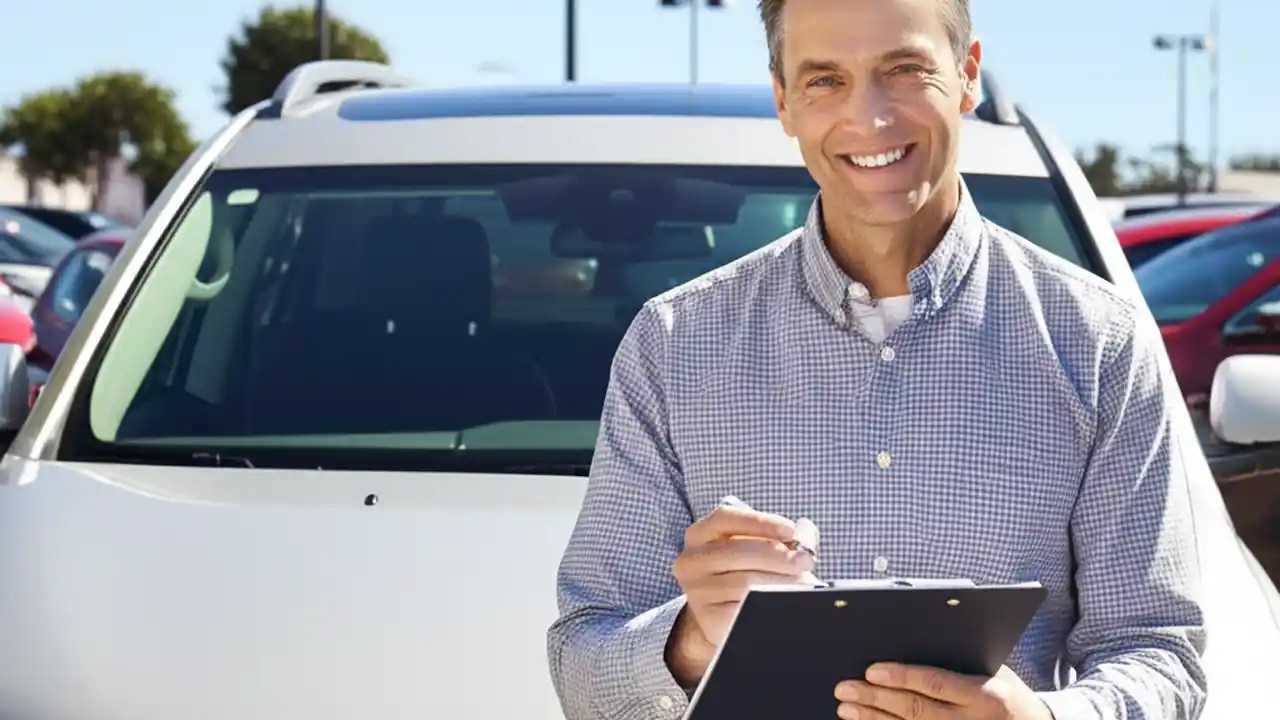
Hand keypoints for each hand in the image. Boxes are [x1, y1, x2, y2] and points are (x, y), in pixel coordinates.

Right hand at [664, 504, 814, 684]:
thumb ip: (782, 535)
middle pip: (739, 551)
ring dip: (780, 582)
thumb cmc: (744, 573)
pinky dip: (770, 603)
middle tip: (806, 561)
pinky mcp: (707, 617)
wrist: (721, 618)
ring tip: (802, 583)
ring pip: (745, 583)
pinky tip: (785, 601)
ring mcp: (697, 590)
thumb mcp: (756, 547)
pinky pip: (745, 608)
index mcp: (699, 534)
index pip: (727, 518)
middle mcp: (691, 560)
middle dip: (779, 555)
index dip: (761, 522)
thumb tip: (805, 531)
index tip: (791, 531)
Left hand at [834, 664, 1052, 719]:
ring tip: (846, 708)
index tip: (871, 670)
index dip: (901, 677)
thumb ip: (957, 661)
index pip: (936, 683)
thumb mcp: (992, 671)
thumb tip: (907, 642)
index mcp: (985, 695)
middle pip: (915, 711)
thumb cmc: (1007, 693)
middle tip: (845, 688)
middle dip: (876, 699)